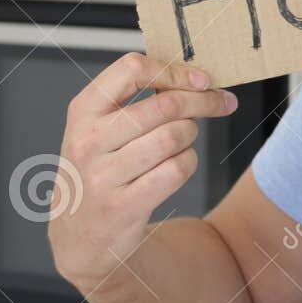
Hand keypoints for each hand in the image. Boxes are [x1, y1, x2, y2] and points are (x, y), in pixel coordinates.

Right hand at [50, 53, 236, 287]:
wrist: (80, 233)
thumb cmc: (101, 169)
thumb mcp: (102, 128)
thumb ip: (138, 100)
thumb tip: (198, 78)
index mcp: (83, 111)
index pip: (132, 69)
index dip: (175, 71)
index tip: (202, 80)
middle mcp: (89, 140)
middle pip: (165, 104)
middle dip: (203, 102)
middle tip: (221, 103)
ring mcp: (103, 175)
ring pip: (175, 136)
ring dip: (191, 135)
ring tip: (182, 141)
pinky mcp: (124, 205)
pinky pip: (177, 169)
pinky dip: (187, 163)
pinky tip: (176, 166)